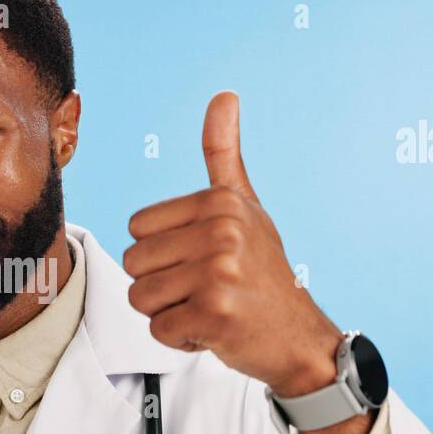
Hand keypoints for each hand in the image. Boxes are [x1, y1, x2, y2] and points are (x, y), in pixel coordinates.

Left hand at [124, 91, 341, 399]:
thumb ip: (223, 153)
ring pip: (141, 297)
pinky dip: (180, 338)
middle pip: (133, 263)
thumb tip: (224, 95)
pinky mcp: (216, 313)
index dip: (161, 252)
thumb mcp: (244, 206)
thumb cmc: (263, 272)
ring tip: (206, 307)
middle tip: (203, 289)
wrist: (299, 336)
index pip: (137, 228)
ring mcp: (220, 273)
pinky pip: (159, 329)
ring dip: (167, 312)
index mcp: (220, 202)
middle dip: (160, 285)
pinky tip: (213, 329)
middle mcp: (222, 231)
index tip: (200, 260)